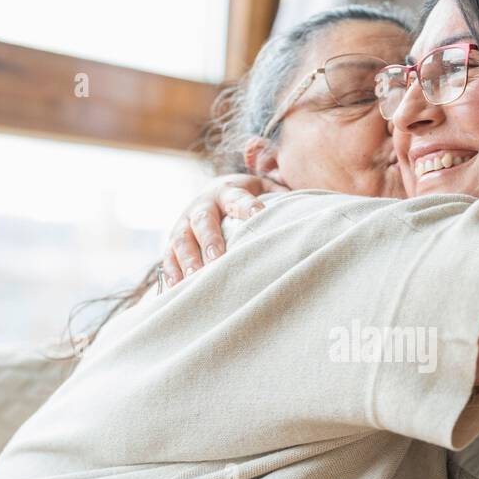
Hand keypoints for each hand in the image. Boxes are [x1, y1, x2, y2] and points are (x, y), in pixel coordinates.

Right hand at [160, 173, 287, 285]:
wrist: (212, 194)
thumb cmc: (247, 198)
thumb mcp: (264, 188)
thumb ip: (281, 194)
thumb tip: (311, 203)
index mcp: (228, 191)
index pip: (238, 199)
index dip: (248, 207)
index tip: (260, 215)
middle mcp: (202, 205)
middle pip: (203, 221)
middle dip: (209, 239)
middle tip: (217, 257)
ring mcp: (184, 224)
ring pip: (181, 241)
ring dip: (188, 260)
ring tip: (195, 279)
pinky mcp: (172, 242)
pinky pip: (168, 259)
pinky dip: (171, 274)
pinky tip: (177, 290)